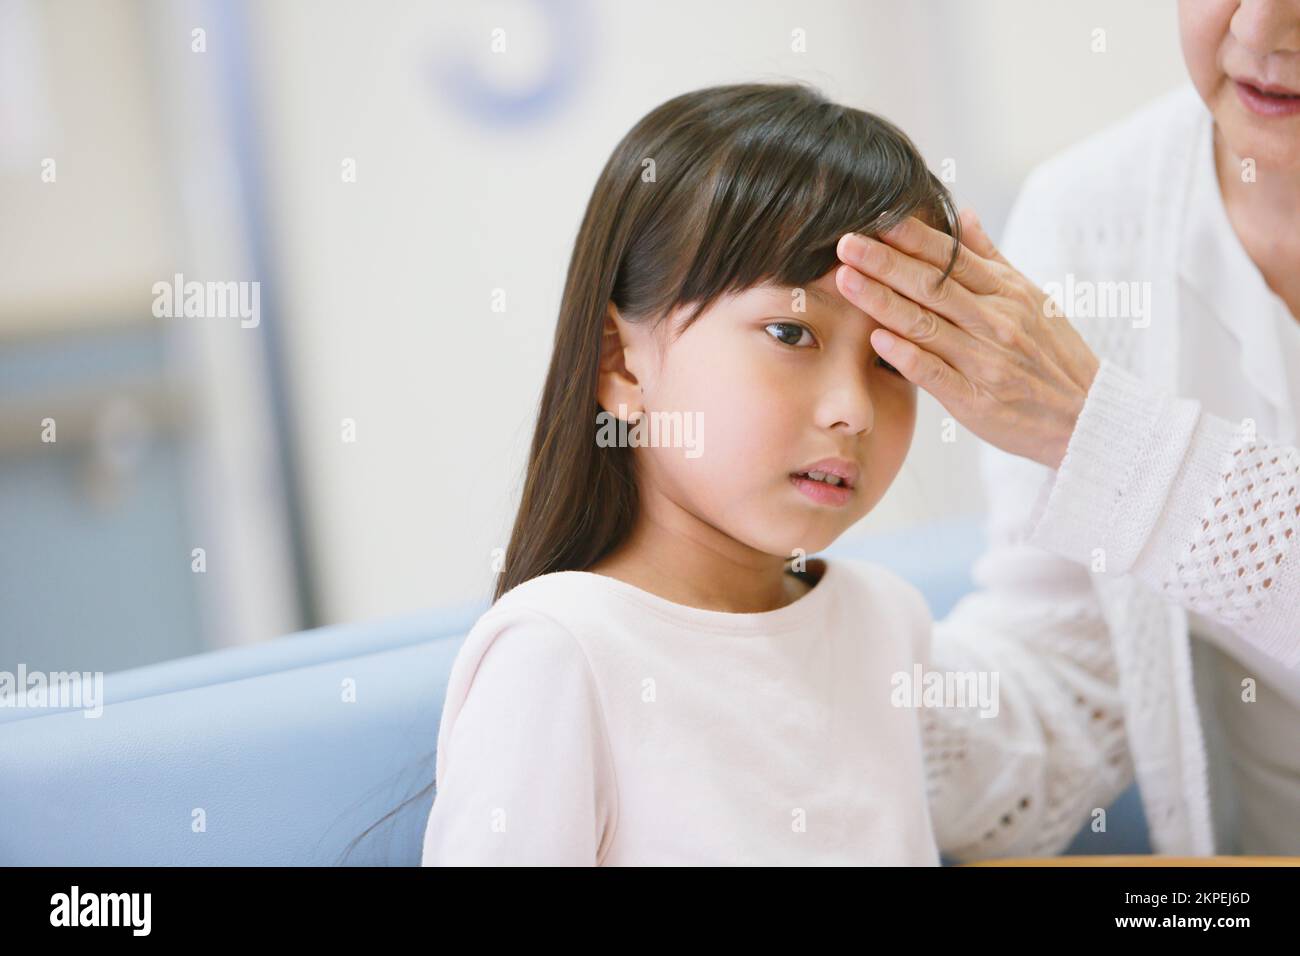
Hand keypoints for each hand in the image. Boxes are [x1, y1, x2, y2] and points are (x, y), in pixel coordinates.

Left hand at [834, 210, 1099, 469]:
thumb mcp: (1031, 299)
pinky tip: (876, 339)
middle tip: (845, 243)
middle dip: (885, 262)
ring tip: (846, 280)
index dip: (912, 237)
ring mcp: (985, 361)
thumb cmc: (1053, 355)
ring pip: (926, 325)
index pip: (951, 259)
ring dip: (883, 302)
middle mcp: (996, 322)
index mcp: (1007, 293)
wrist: (1086, 416)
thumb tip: (963, 215)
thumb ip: (991, 259)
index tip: (876, 217)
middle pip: (932, 286)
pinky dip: (906, 356)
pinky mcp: (976, 400)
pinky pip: (935, 374)